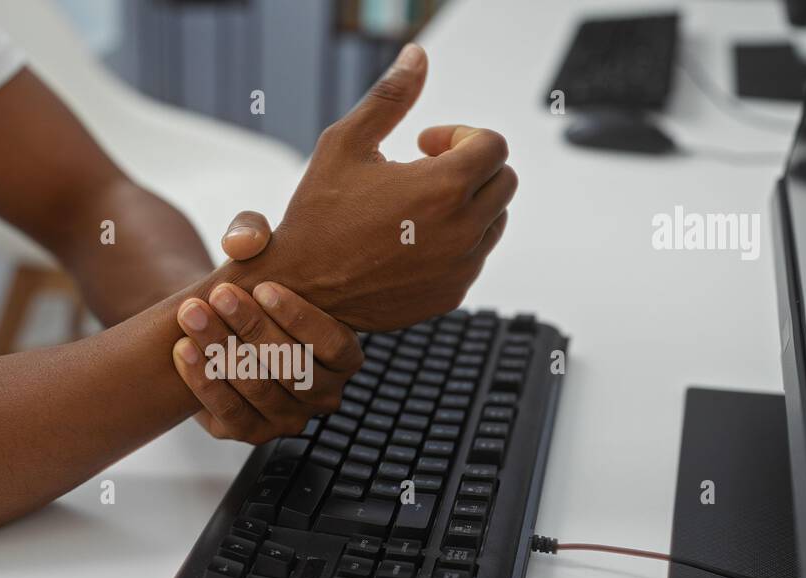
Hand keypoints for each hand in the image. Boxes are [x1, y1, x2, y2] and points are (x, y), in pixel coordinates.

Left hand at [175, 212, 363, 442]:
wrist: (220, 324)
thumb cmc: (252, 286)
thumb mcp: (257, 251)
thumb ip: (253, 232)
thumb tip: (242, 242)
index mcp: (344, 354)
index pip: (333, 344)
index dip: (299, 318)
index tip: (264, 288)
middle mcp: (324, 394)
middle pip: (294, 369)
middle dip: (252, 330)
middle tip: (219, 296)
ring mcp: (290, 419)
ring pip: (261, 392)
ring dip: (222, 352)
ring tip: (192, 316)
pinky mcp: (253, 433)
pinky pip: (232, 415)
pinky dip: (205, 383)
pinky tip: (183, 351)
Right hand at [232, 43, 515, 330]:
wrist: (300, 287)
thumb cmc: (318, 215)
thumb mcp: (346, 144)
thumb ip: (390, 98)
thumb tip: (417, 58)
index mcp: (444, 187)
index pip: (494, 145)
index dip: (461, 136)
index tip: (427, 145)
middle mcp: (463, 229)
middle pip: (504, 181)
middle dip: (472, 166)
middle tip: (426, 170)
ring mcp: (461, 266)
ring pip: (495, 220)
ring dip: (468, 204)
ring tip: (419, 206)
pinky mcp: (453, 292)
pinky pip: (475, 256)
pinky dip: (456, 242)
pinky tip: (413, 239)